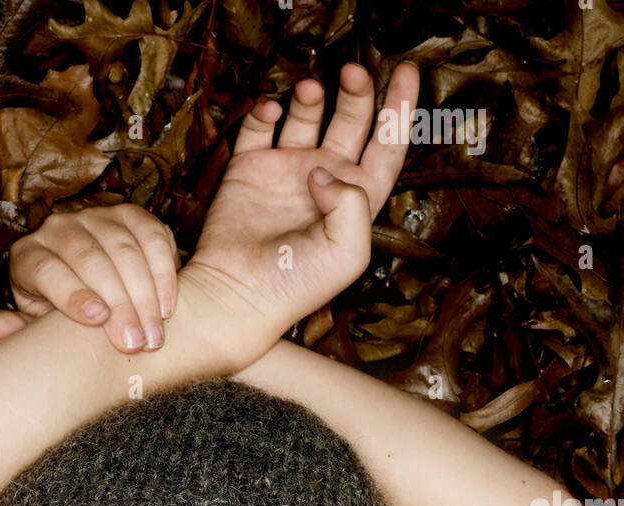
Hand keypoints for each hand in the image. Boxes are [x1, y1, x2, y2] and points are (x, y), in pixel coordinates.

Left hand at [0, 204, 180, 353]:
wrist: (92, 285)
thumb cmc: (59, 312)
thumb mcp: (36, 324)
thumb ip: (15, 329)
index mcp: (29, 255)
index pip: (47, 269)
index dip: (72, 294)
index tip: (97, 320)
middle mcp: (58, 228)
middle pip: (89, 258)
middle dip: (116, 302)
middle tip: (133, 341)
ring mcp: (96, 216)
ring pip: (123, 247)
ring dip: (144, 293)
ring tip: (154, 333)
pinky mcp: (131, 215)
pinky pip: (152, 236)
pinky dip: (163, 270)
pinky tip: (167, 306)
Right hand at [186, 61, 419, 348]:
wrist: (238, 294)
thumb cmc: (296, 286)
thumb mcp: (348, 253)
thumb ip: (352, 205)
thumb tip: (323, 170)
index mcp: (354, 200)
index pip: (386, 147)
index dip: (400, 109)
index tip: (407, 71)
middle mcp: (323, 181)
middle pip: (351, 122)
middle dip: (356, 92)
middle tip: (352, 71)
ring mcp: (286, 172)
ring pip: (307, 116)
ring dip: (312, 96)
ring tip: (310, 90)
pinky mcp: (249, 169)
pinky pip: (260, 127)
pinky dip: (265, 111)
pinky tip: (270, 111)